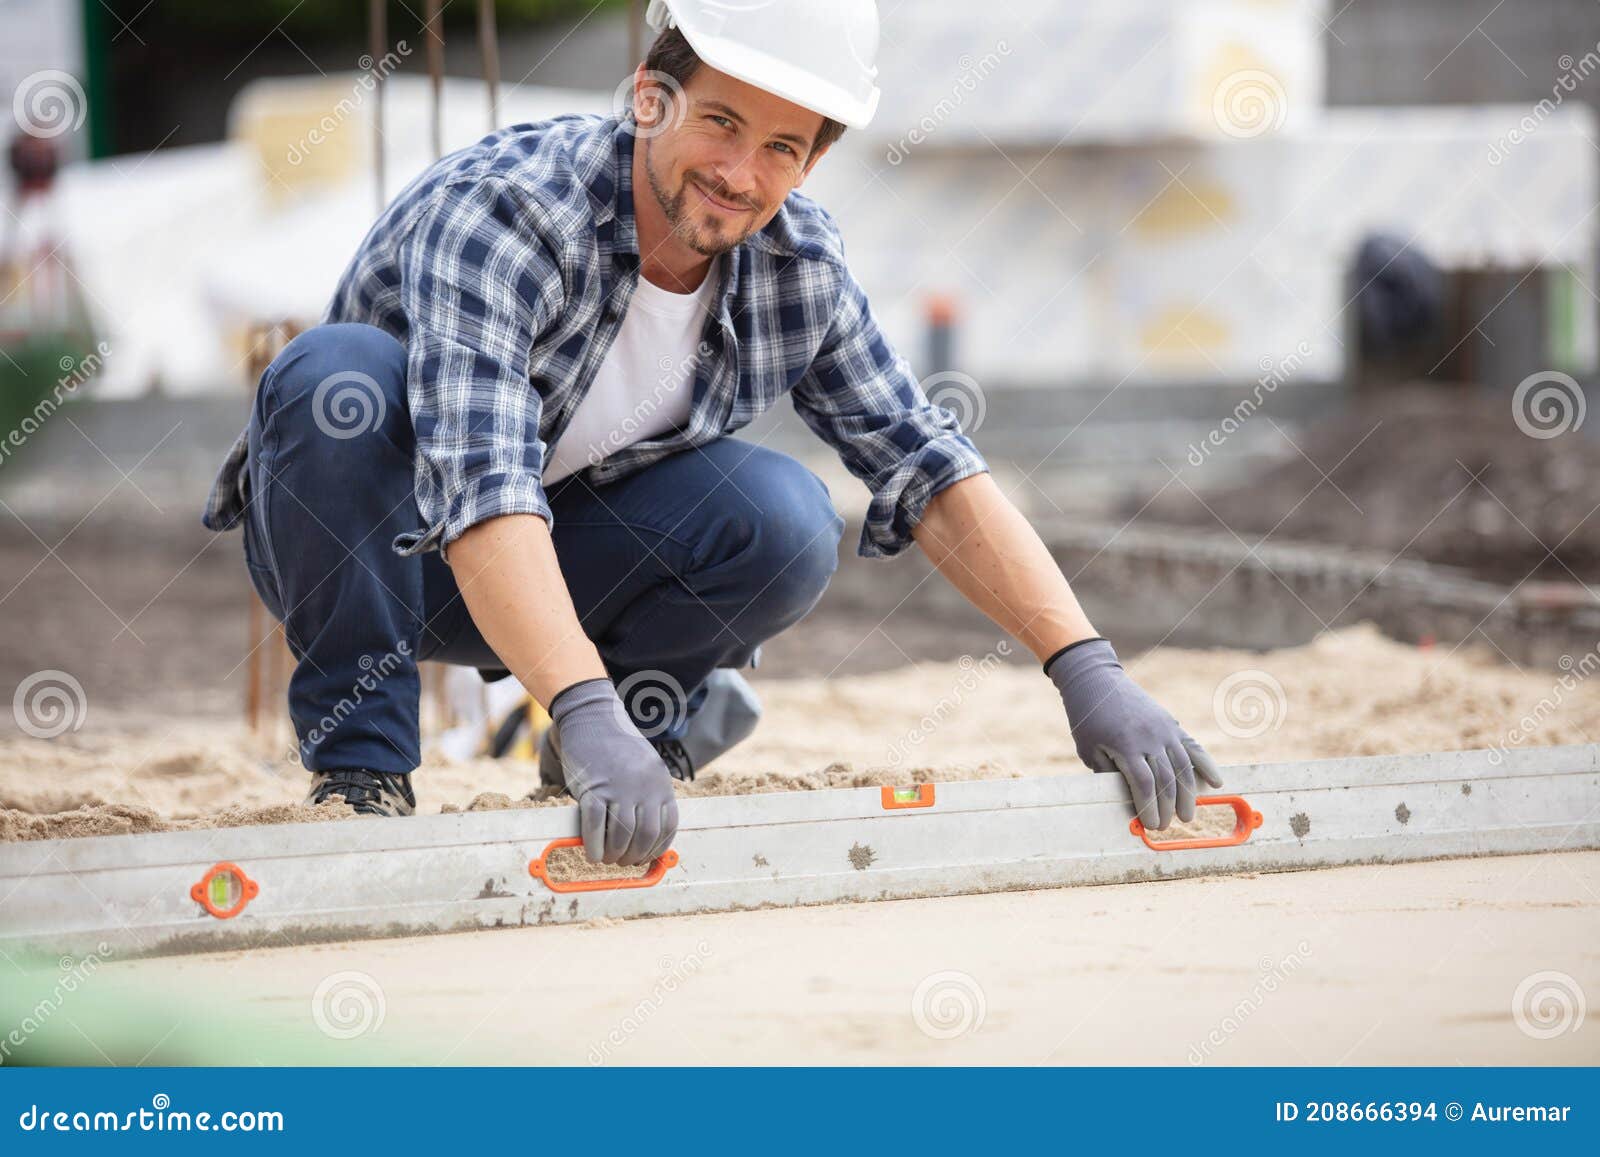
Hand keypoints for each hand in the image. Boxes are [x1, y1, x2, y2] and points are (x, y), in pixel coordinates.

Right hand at [547, 678, 678, 864]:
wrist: (592, 717)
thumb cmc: (616, 746)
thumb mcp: (644, 767)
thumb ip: (648, 794)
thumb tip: (645, 834)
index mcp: (661, 782)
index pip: (669, 826)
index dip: (657, 849)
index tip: (645, 857)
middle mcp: (645, 787)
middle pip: (646, 836)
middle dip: (634, 856)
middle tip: (623, 862)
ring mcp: (619, 788)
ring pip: (621, 835)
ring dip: (614, 855)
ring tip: (607, 858)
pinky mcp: (594, 788)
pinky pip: (595, 826)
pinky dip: (594, 846)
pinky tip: (592, 854)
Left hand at [1046, 638, 1221, 829]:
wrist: (1096, 680)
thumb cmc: (1088, 718)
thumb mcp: (1089, 750)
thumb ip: (1109, 774)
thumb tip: (1127, 801)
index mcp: (1126, 746)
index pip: (1144, 785)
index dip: (1150, 808)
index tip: (1152, 825)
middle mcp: (1149, 738)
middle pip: (1166, 780)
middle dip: (1168, 807)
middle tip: (1167, 825)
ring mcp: (1164, 730)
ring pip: (1183, 767)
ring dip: (1188, 794)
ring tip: (1188, 815)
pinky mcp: (1171, 724)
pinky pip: (1192, 747)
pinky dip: (1206, 765)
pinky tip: (1215, 782)